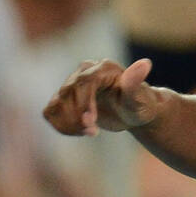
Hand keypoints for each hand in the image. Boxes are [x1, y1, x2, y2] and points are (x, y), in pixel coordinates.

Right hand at [42, 58, 161, 136]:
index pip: (84, 82)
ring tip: (89, 133)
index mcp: (104, 68)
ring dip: (68, 123)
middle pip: (67, 93)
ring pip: (56, 103)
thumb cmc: (140, 104)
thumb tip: (145, 63)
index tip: (90, 122)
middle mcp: (85, 71)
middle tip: (93, 132)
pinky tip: (79, 132)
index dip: (84, 103)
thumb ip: (136, 83)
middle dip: (77, 116)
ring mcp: (72, 84)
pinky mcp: (65, 98)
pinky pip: (51, 112)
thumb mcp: (140, 98)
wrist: (133, 112)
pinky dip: (60, 125)